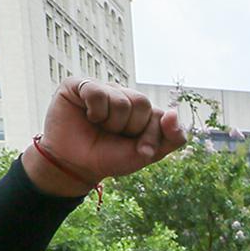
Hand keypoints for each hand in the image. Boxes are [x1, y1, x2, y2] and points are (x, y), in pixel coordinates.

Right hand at [33, 79, 185, 189]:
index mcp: (143, 111)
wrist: (75, 165)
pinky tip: (88, 116)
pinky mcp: (80, 85)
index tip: (142, 151)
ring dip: (111, 122)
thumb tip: (174, 112)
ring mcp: (103, 88)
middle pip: (142, 103)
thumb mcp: (147, 154)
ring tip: (100, 127)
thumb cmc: (109, 157)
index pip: (161, 115)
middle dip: (130, 128)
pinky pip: (96, 92)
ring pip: (120, 100)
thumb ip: (172, 138)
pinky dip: (95, 111)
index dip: (151, 137)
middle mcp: (124, 95)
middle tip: (115, 136)